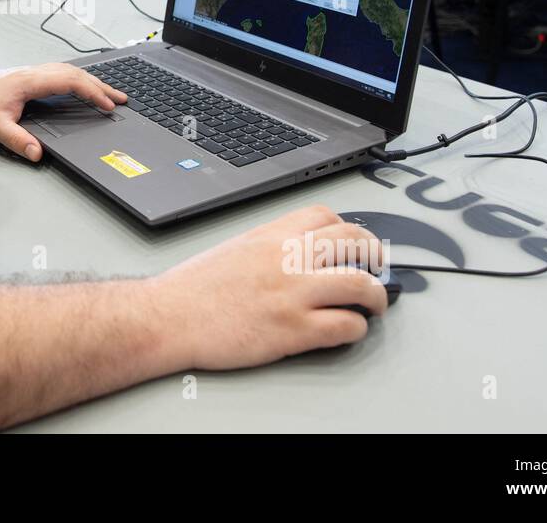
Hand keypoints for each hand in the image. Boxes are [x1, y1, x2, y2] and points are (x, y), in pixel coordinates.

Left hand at [0, 63, 125, 160]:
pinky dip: (78, 80)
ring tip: (109, 94)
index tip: (108, 104)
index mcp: (30, 81)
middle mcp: (34, 73)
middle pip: (75, 73)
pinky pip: (61, 73)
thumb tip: (38, 154)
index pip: (69, 81)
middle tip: (121, 99)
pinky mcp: (29, 77)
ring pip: (69, 71)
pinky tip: (83, 87)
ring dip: (91, 81)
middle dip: (101, 86)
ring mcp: (32, 73)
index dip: (92, 92)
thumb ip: (18, 141)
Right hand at [149, 205, 388, 371]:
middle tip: (377, 268)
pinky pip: (344, 325)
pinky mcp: (293, 330)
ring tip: (375, 303)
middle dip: (374, 255)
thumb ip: (270, 246)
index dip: (348, 228)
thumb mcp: (235, 248)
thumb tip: (298, 253)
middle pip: (353, 241)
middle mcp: (286, 258)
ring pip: (359, 284)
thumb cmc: (193, 288)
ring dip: (376, 295)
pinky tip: (350, 329)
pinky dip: (356, 328)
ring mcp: (292, 293)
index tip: (353, 243)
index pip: (325, 216)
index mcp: (271, 236)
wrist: (169, 316)